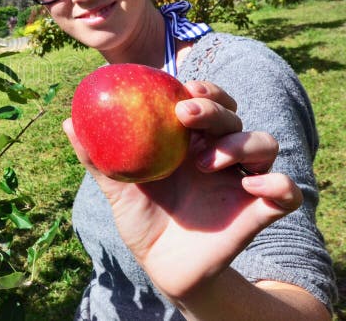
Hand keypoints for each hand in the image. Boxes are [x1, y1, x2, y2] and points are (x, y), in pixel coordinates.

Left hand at [62, 80, 302, 300]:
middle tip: (186, 115)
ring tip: (206, 162)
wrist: (161, 265)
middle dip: (215, 107)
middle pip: (233, 116)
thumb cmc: (141, 217)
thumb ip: (96, 156)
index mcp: (189, 141)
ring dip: (239, 143)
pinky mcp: (258, 210)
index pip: (207, 101)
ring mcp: (240, 180)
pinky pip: (286, 190)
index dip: (202, 90)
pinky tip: (248, 185)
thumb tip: (68, 121)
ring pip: (264, 143)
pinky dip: (277, 182)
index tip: (181, 90)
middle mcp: (219, 154)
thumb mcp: (115, 186)